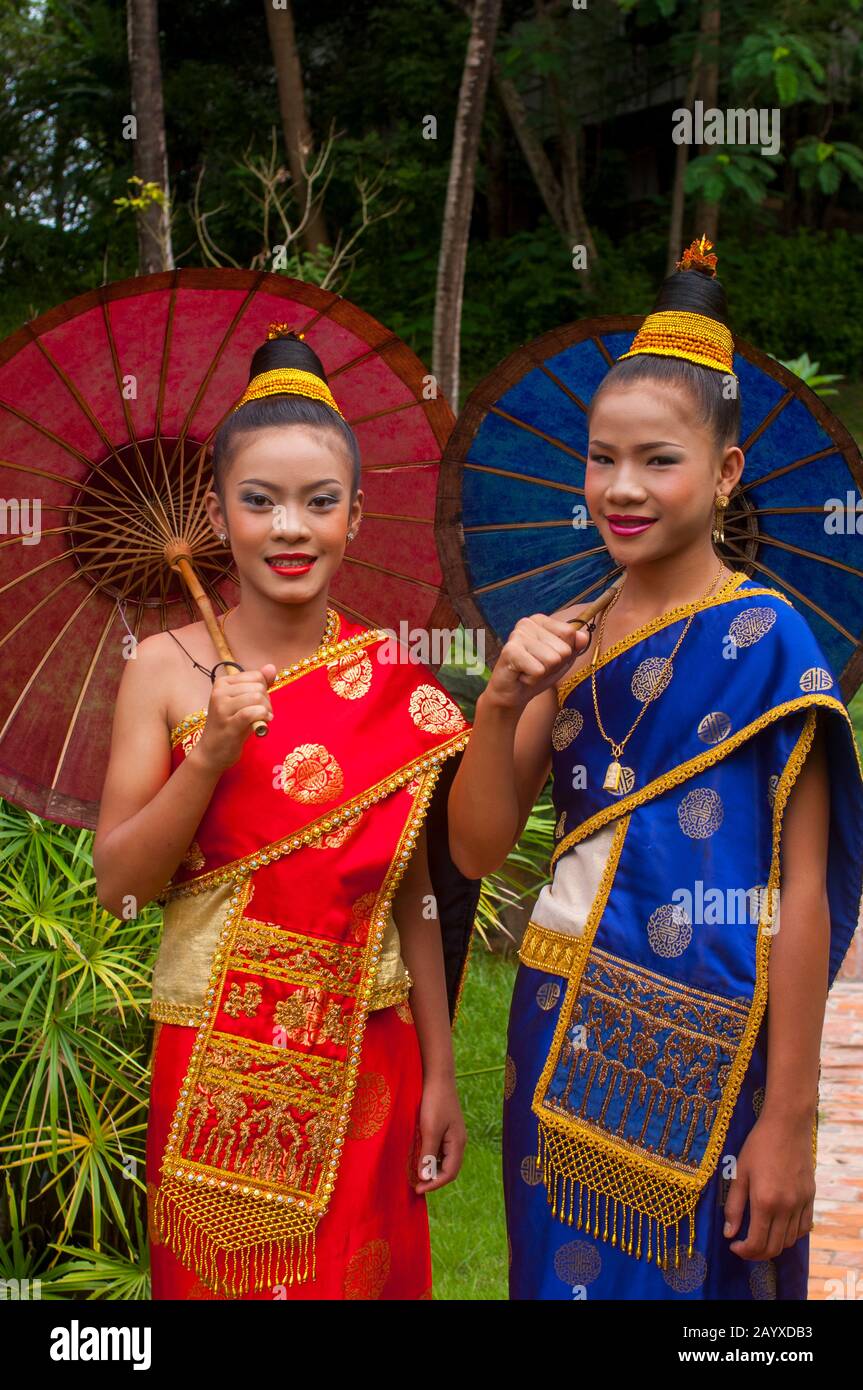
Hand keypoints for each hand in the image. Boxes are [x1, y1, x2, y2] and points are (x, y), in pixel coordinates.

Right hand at [191, 663, 277, 772]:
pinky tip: (261, 725)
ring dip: (266, 711)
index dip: (264, 690)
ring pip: (257, 698)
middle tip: (261, 715)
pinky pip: (252, 712)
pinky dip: (262, 717)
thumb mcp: (244, 702)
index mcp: (222, 683)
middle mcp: (219, 692)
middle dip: (266, 702)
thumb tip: (271, 667)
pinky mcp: (228, 724)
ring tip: (261, 721)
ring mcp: (222, 708)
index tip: (258, 704)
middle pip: (258, 687)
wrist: (211, 752)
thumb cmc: (231, 725)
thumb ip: (258, 684)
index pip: (257, 676)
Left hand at [413, 1075, 465, 1193]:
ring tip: (414, 1173)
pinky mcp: (445, 1128)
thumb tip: (425, 1177)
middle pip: (448, 1169)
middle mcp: (458, 1141)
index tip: (417, 1189)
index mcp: (458, 1143)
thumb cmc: (434, 1102)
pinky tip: (418, 1156)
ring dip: (431, 1168)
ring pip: (443, 1160)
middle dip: (433, 1179)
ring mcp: (452, 1135)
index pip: (450, 1173)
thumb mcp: (429, 1130)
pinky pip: (439, 1149)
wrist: (437, 1076)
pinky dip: (430, 1157)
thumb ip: (428, 1154)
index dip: (434, 1184)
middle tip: (415, 1185)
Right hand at [484, 613, 590, 711]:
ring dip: (543, 673)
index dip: (564, 653)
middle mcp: (527, 622)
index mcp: (540, 620)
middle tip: (536, 667)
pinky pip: (539, 670)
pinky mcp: (510, 651)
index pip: (570, 633)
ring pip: (552, 660)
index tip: (548, 659)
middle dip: (553, 665)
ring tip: (529, 671)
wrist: (513, 693)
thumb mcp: (562, 660)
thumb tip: (583, 636)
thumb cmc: (537, 673)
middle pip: (563, 648)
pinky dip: (533, 679)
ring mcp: (517, 635)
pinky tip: (521, 676)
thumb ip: (574, 647)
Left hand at [723, 1112, 815, 1259]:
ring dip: (774, 1245)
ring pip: (790, 1240)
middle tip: (744, 1246)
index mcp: (765, 1202)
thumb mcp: (740, 1173)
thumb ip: (734, 1206)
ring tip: (760, 1236)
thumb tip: (729, 1233)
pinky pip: (804, 1227)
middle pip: (774, 1247)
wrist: (787, 1125)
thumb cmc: (758, 1145)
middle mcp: (786, 1207)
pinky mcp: (810, 1197)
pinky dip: (791, 1235)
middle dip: (757, 1253)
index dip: (744, 1251)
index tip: (734, 1246)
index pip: (757, 1243)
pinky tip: (779, 1227)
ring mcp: (801, 1203)